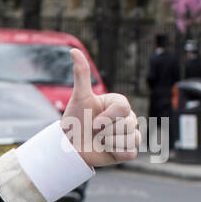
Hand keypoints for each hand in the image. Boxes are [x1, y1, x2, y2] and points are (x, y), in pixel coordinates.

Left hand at [60, 48, 138, 167]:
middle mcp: (129, 118)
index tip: (94, 122)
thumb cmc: (75, 120)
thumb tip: (73, 50)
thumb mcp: (78, 97)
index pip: (123, 108)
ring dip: (109, 142)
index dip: (107, 117)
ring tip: (100, 141)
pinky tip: (106, 149)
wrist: (70, 145)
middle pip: (128, 123)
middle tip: (95, 132)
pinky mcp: (129, 151)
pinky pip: (130, 152)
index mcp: (119, 103)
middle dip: (106, 130)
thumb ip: (81, 74)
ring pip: (130, 138)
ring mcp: (130, 134)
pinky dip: (115, 152)